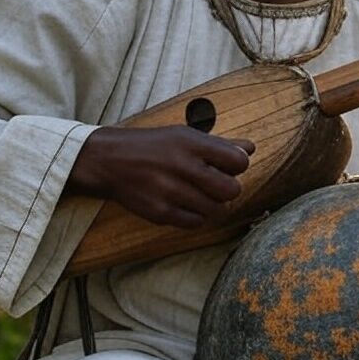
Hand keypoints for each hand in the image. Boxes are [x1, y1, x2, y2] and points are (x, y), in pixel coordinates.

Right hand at [66, 125, 254, 228]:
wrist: (108, 161)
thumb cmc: (153, 146)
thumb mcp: (185, 136)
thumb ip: (219, 144)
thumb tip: (250, 148)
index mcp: (191, 143)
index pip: (238, 161)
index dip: (238, 166)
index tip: (227, 166)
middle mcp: (182, 166)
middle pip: (232, 190)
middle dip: (229, 189)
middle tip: (217, 185)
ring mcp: (170, 191)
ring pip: (216, 210)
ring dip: (214, 205)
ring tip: (202, 196)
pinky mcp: (159, 212)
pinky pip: (196, 223)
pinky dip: (197, 216)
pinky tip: (188, 206)